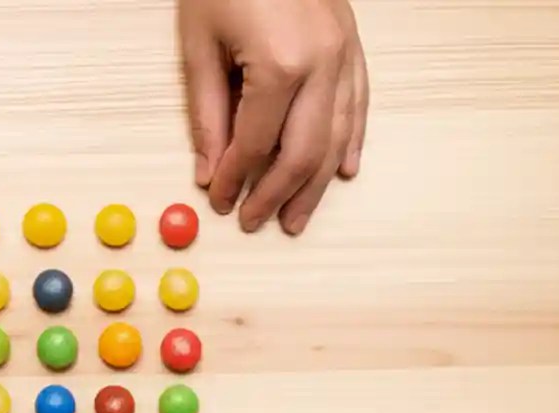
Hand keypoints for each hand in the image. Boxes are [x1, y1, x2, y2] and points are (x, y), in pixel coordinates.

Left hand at [179, 0, 367, 234]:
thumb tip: (211, 173)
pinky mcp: (353, 43)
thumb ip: (207, 115)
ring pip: (338, 136)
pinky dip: (351, 141)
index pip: (256, 144)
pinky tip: (345, 171)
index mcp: (280, 65)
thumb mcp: (199, 46)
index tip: (222, 203)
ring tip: (298, 217)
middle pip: (305, 152)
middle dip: (279, 194)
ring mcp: (344, 53)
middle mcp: (322, 63)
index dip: (238, 180)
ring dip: (318, 183)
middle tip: (258, 223)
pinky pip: (359, 103)